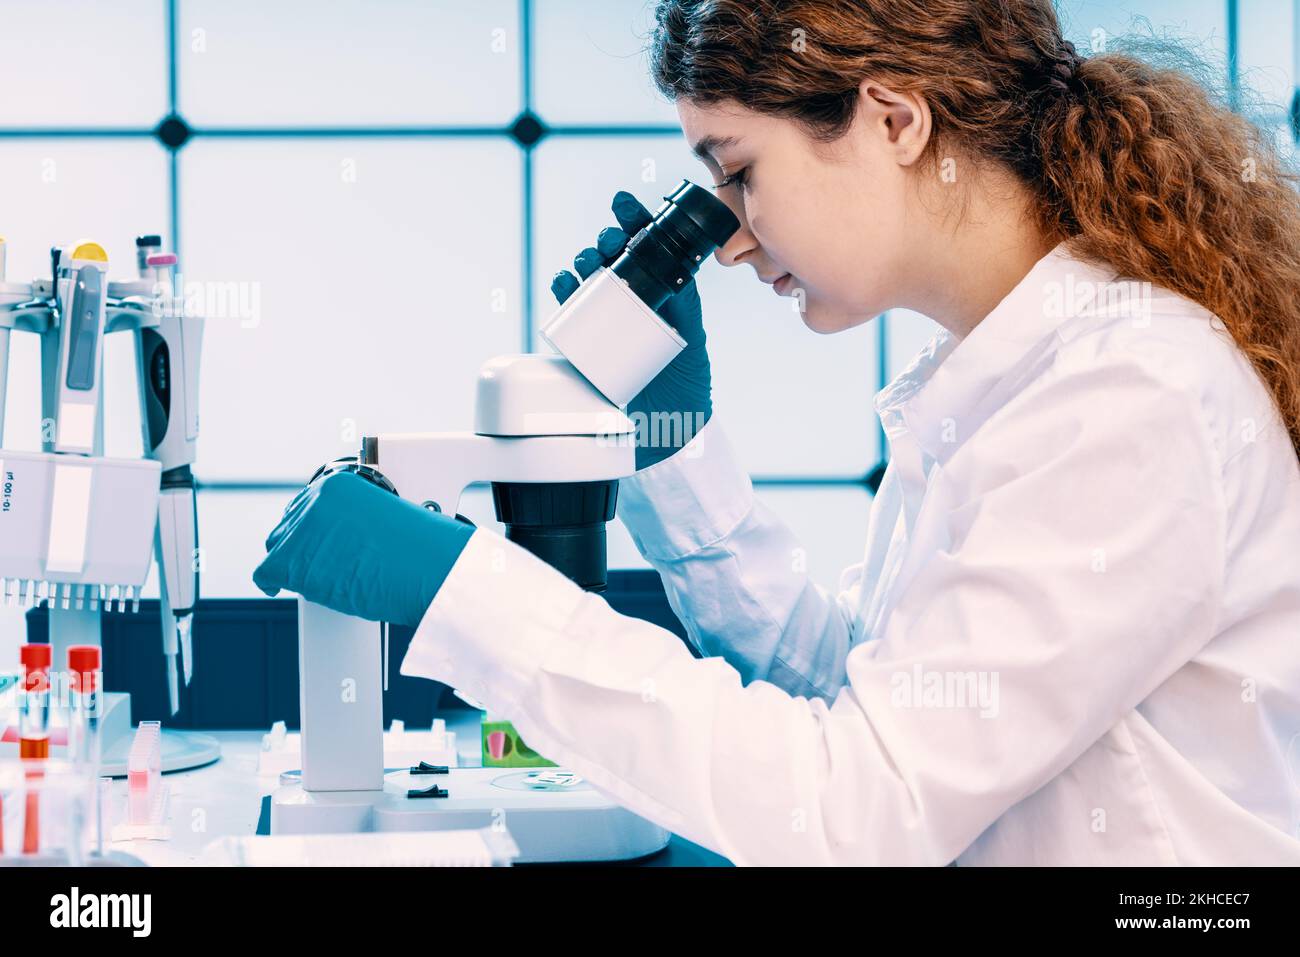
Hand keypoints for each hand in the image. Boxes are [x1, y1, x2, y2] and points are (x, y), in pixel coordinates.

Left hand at [252, 471, 474, 626]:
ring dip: (291, 564)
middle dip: (299, 546)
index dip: (311, 530)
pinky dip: (271, 583)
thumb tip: (339, 541)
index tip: (314, 542)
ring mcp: (301, 529)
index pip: (307, 505)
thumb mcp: (382, 520)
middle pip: (289, 525)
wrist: (428, 569)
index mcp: (338, 483)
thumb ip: (353, 522)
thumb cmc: (418, 550)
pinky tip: (276, 588)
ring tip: (317, 578)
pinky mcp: (291, 560)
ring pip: (277, 548)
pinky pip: (267, 573)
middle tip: (317, 564)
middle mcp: (314, 499)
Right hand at [550, 190, 710, 469]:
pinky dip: (564, 290)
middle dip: (607, 239)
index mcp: (663, 291)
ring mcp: (610, 318)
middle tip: (607, 243)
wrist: (665, 429)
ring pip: (589, 276)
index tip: (624, 205)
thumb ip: (684, 307)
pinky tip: (564, 282)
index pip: (647, 246)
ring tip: (586, 263)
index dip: (634, 220)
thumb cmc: (687, 384)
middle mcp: (635, 299)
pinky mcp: (589, 340)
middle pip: (614, 256)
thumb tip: (676, 275)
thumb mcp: (691, 338)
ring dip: (583, 260)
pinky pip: (571, 307)